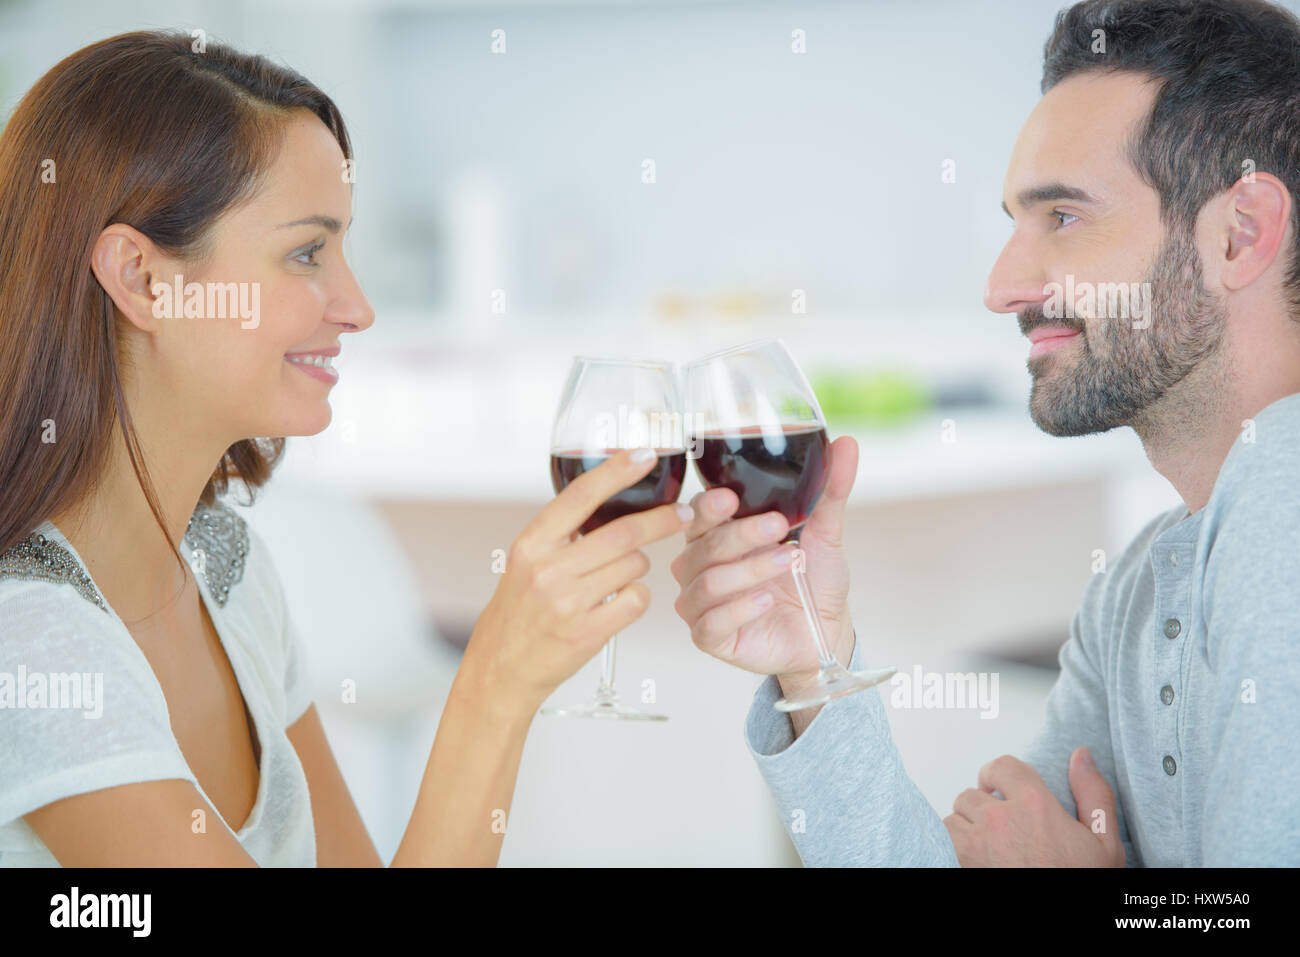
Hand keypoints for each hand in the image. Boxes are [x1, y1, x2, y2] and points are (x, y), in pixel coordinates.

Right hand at [464, 448, 692, 710]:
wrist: (500, 669)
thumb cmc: (518, 613)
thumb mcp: (527, 563)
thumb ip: (562, 536)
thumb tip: (608, 503)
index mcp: (532, 543)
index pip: (581, 495)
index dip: (617, 471)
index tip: (645, 455)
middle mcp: (548, 569)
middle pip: (623, 533)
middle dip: (662, 520)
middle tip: (684, 514)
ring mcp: (567, 602)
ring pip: (634, 566)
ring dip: (641, 566)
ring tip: (622, 576)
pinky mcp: (586, 632)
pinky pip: (636, 600)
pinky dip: (638, 597)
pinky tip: (620, 603)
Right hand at [670, 435, 857, 687]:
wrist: (824, 632)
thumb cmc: (813, 579)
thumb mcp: (824, 531)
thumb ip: (829, 490)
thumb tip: (847, 443)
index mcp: (715, 533)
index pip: (697, 513)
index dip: (709, 505)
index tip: (733, 498)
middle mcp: (698, 565)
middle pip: (703, 546)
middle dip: (742, 534)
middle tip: (780, 527)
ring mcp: (698, 602)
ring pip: (707, 582)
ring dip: (749, 570)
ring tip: (787, 561)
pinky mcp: (708, 637)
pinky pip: (710, 622)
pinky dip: (740, 609)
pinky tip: (766, 600)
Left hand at [942, 747, 1125, 866]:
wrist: (1066, 929)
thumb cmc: (1084, 883)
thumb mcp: (1104, 843)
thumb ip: (1093, 794)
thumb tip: (1081, 755)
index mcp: (1035, 805)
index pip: (1001, 766)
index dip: (1000, 776)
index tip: (1002, 788)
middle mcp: (999, 820)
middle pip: (971, 794)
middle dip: (982, 807)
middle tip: (1000, 826)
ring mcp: (975, 846)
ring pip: (952, 819)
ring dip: (965, 829)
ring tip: (987, 846)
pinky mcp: (960, 867)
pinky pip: (943, 844)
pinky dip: (953, 849)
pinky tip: (976, 861)